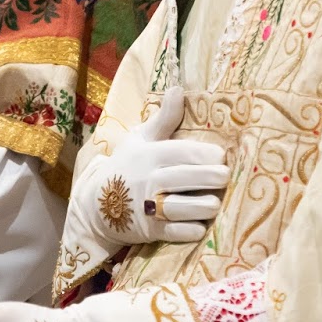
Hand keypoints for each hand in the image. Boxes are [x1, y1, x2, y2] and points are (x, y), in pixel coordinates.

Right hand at [72, 86, 227, 246]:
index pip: (184, 152)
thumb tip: (178, 89)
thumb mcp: (141, 139)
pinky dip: (189, 230)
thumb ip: (164, 118)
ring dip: (204, 206)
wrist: (96, 204)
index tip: (222, 156)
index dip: (208, 155)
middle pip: (187, 179)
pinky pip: (174, 233)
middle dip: (213, 178)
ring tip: (216, 202)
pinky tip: (201, 226)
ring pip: (182, 207)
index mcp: (150, 154)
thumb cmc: (127, 166)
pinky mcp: (149, 231)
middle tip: (225, 177)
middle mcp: (149, 180)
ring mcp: (149, 207)